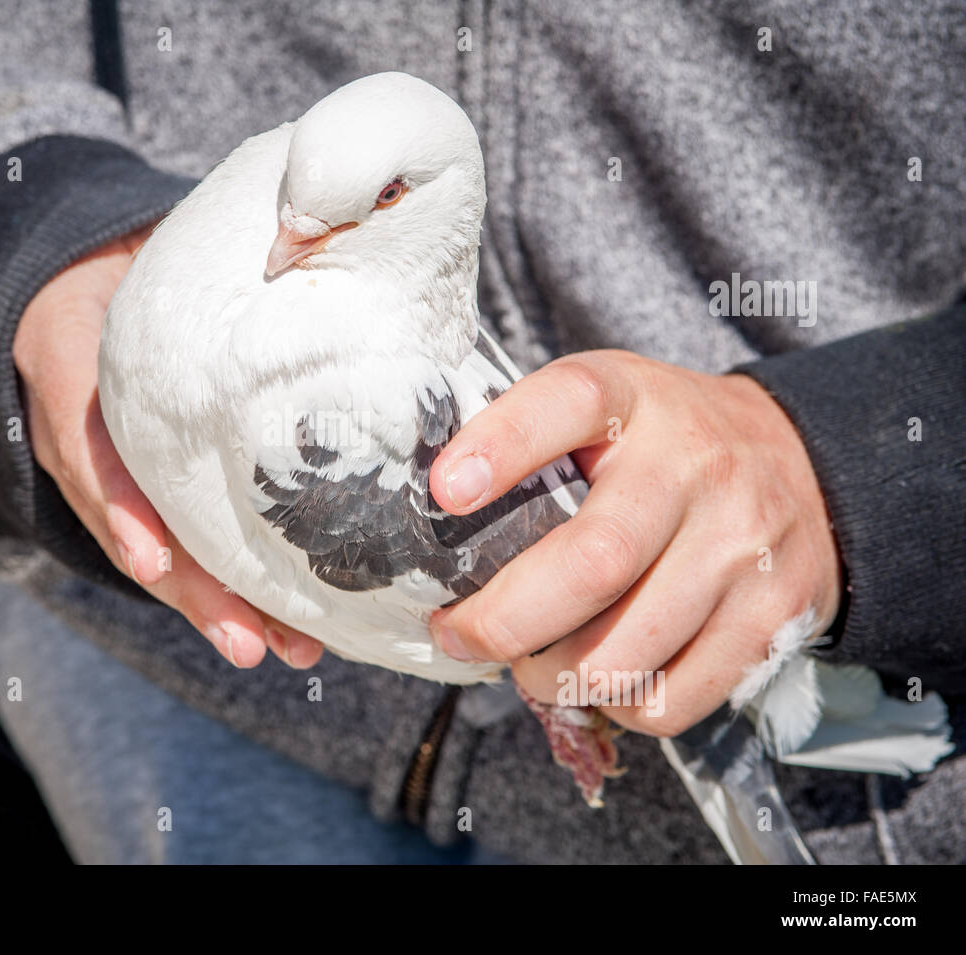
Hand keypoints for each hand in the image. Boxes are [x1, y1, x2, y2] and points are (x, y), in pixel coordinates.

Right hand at [12, 225, 322, 668]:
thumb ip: (197, 272)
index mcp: (78, 386)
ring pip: (167, 559)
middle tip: (253, 642)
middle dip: (197, 594)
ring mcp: (119, 482)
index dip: (125, 510)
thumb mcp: (139, 262)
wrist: (87, 289)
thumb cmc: (128, 277)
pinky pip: (185, 549)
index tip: (157, 559)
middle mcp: (94, 450)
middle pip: (138, 535)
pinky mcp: (153, 495)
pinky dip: (229, 589)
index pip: (94, 455)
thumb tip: (300, 240)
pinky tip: (286, 624)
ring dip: (224, 609)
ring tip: (286, 651)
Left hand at [427, 350, 842, 735]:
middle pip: (591, 566)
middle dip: (502, 624)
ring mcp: (742, 545)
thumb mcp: (599, 410)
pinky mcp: (773, 616)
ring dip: (552, 680)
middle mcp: (694, 466)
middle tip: (460, 635)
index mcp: (631, 398)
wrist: (802, 464)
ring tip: (533, 664)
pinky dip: (618, 706)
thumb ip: (529, 447)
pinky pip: (672, 700)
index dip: (501, 446)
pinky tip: (604, 676)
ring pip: (623, 655)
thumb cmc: (659, 447)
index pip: (566, 403)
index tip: (445, 491)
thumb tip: (436, 531)